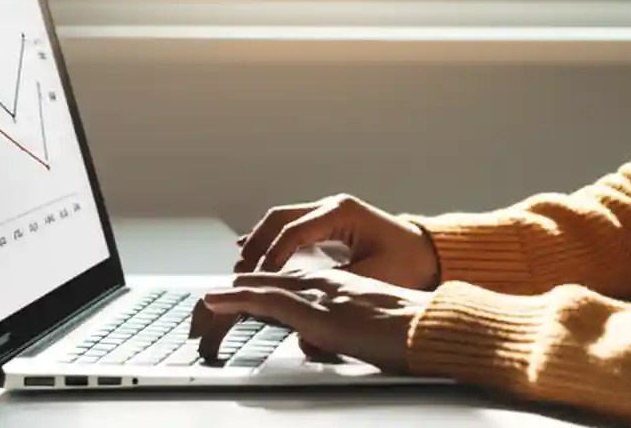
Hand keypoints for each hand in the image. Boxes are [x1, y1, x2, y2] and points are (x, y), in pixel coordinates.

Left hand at [189, 269, 431, 371]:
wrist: (431, 329)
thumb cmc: (410, 336)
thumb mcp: (364, 335)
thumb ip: (333, 335)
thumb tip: (307, 346)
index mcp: (338, 287)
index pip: (284, 288)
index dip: (253, 296)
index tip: (230, 304)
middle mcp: (325, 284)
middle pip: (266, 285)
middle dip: (233, 297)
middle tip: (204, 310)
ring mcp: (320, 294)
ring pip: (260, 289)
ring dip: (227, 298)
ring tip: (200, 306)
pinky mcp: (317, 311)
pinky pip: (266, 301)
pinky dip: (236, 299)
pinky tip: (214, 299)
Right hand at [234, 194, 439, 290]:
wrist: (429, 254)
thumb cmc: (408, 265)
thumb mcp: (373, 277)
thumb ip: (336, 286)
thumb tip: (302, 306)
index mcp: (342, 214)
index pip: (294, 232)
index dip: (272, 256)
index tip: (258, 280)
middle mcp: (333, 207)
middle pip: (280, 218)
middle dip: (256, 245)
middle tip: (239, 272)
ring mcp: (329, 212)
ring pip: (281, 220)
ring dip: (259, 241)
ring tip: (242, 268)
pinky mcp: (328, 224)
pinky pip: (291, 227)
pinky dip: (271, 240)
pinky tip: (252, 253)